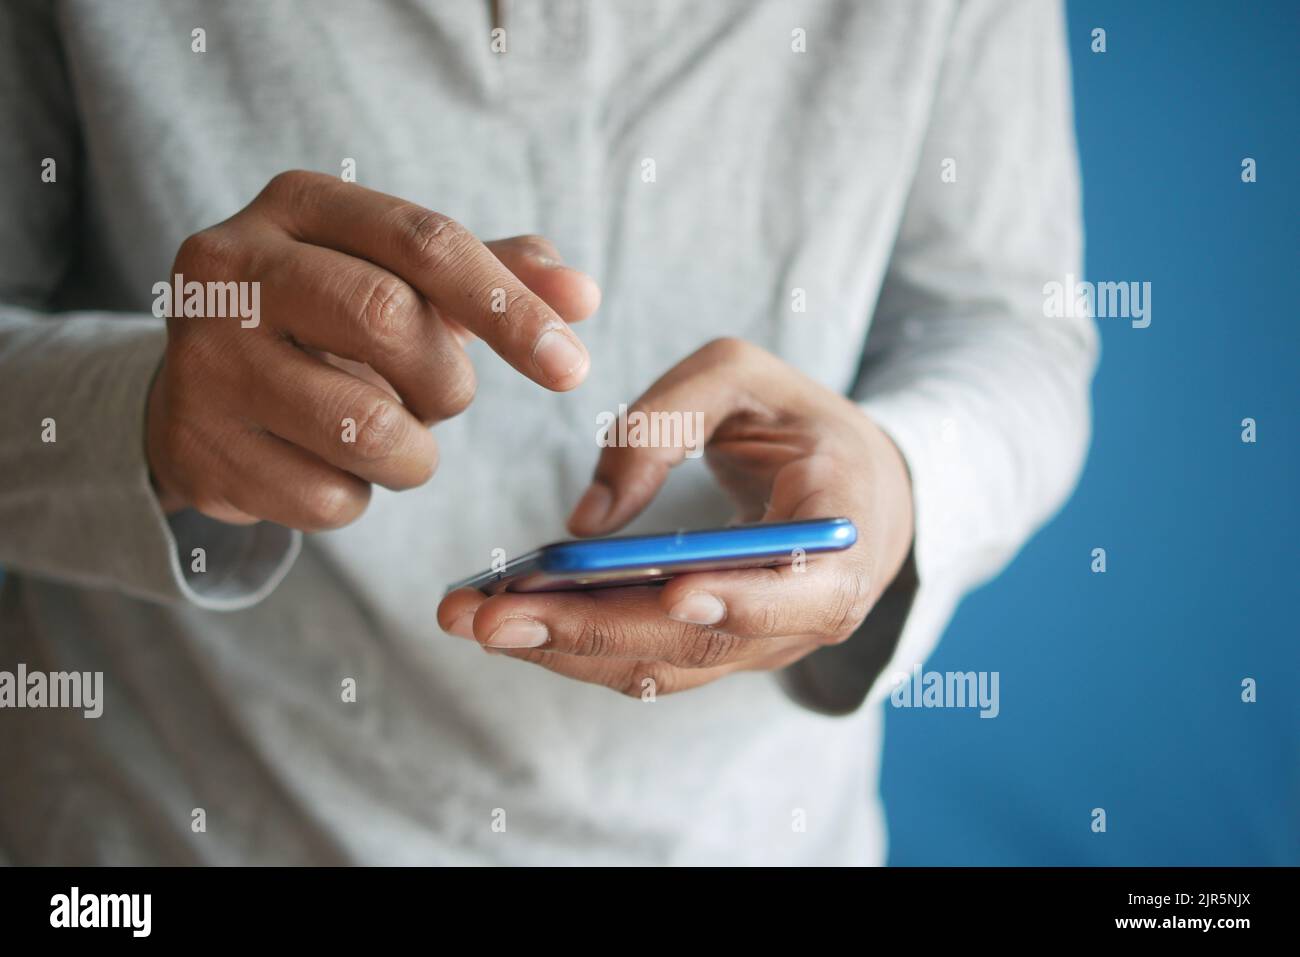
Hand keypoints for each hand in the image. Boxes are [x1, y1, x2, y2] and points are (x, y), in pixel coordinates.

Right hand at [145, 171, 599, 529]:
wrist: (205, 385)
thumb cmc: (331, 320)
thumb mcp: (404, 276)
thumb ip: (493, 275)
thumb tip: (582, 295)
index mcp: (297, 204)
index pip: (424, 241)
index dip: (509, 307)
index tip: (572, 368)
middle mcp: (231, 268)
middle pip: (388, 321)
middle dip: (448, 382)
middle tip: (443, 398)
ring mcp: (203, 361)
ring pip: (367, 428)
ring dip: (413, 452)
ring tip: (387, 432)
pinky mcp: (196, 449)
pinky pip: (329, 499)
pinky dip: (360, 495)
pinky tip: (329, 463)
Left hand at [437, 338, 913, 696]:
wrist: (860, 493)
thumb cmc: (801, 423)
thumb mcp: (742, 378)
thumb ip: (663, 423)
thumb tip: (585, 522)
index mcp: (843, 530)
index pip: (803, 584)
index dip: (742, 598)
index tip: (675, 593)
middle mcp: (809, 611)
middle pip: (700, 642)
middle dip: (590, 632)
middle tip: (493, 617)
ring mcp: (762, 645)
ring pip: (661, 668)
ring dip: (562, 651)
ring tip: (470, 619)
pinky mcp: (718, 655)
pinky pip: (646, 665)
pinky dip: (574, 650)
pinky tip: (506, 624)